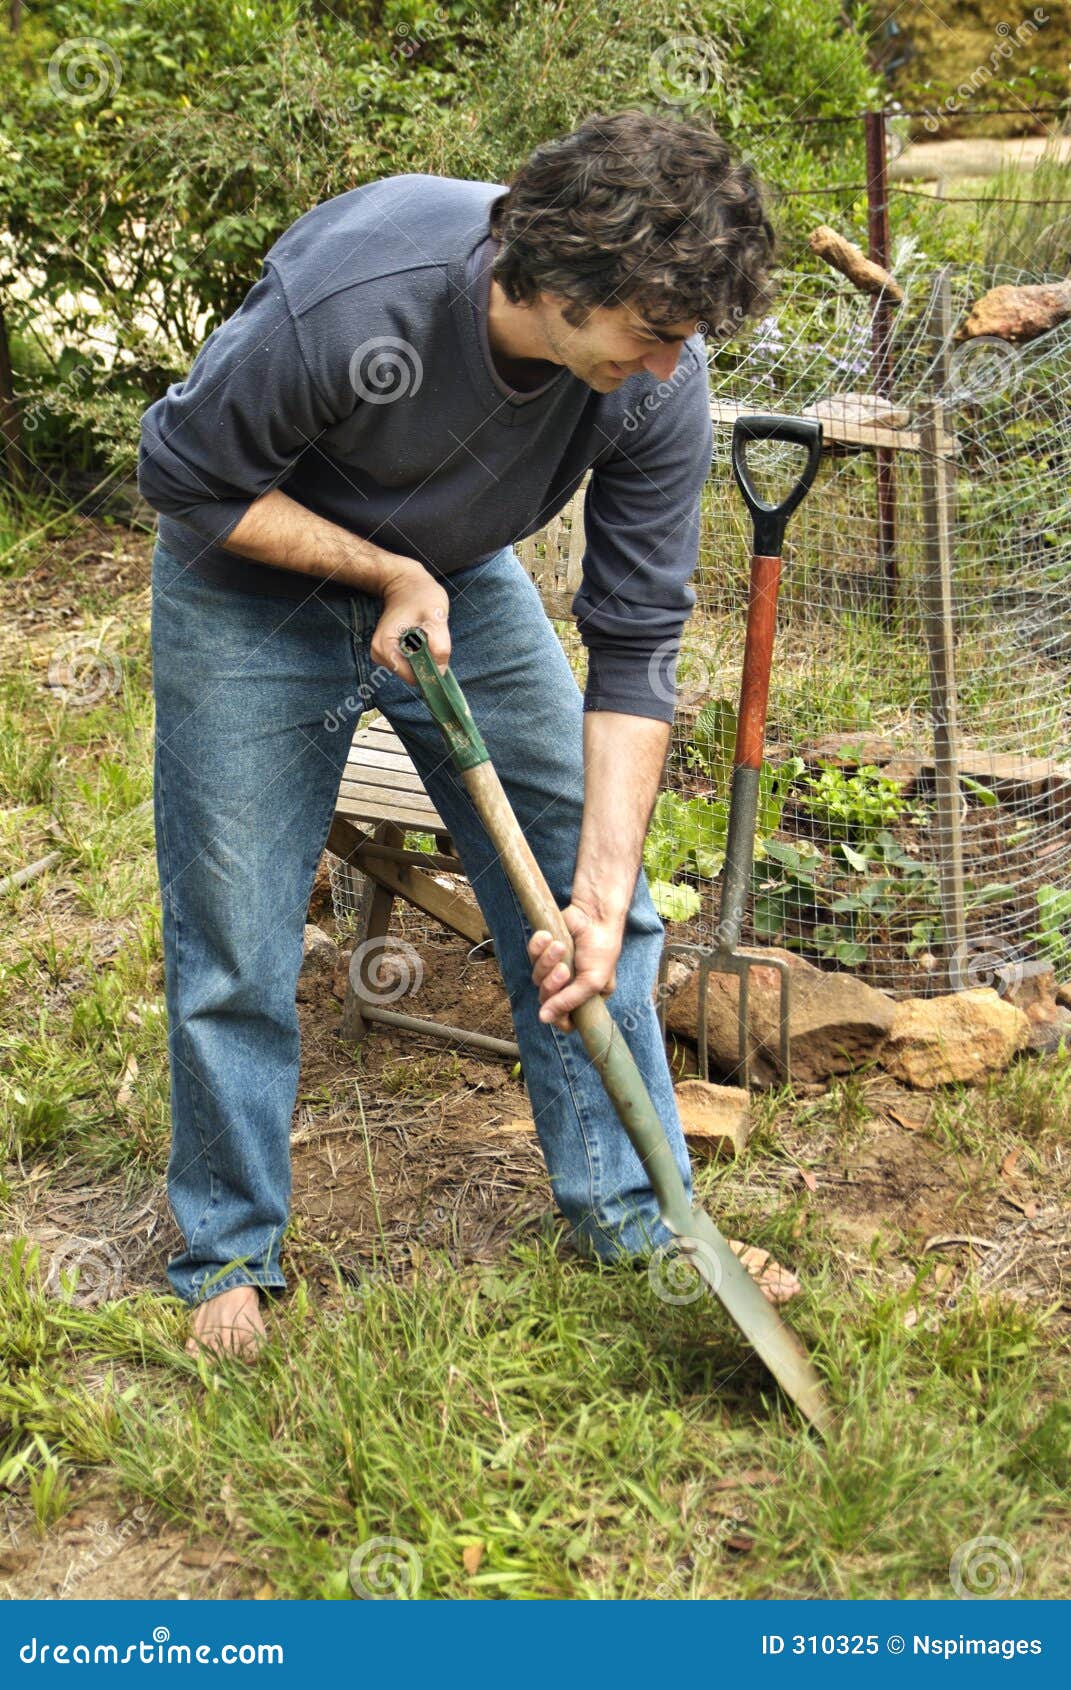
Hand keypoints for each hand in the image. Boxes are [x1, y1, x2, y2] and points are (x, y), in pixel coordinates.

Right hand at [372, 556, 450, 684]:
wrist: (406, 582)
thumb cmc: (421, 595)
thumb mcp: (435, 616)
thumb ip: (439, 643)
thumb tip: (440, 670)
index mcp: (385, 648)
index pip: (411, 677)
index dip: (430, 671)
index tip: (439, 653)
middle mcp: (379, 655)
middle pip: (411, 674)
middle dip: (427, 661)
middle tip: (432, 636)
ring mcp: (383, 655)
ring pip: (412, 669)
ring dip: (425, 657)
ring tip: (425, 633)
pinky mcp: (389, 653)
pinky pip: (410, 662)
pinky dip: (420, 654)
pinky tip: (421, 636)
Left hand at [527, 900, 623, 1031]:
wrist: (594, 913)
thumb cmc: (601, 947)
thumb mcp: (593, 980)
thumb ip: (569, 1001)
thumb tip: (544, 1019)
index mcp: (586, 997)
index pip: (566, 1021)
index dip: (558, 1015)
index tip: (556, 1004)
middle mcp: (569, 986)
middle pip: (547, 999)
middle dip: (552, 984)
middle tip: (563, 970)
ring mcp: (555, 967)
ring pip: (537, 977)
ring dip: (547, 962)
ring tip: (560, 947)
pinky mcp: (544, 950)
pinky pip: (532, 955)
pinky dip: (538, 946)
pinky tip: (548, 936)